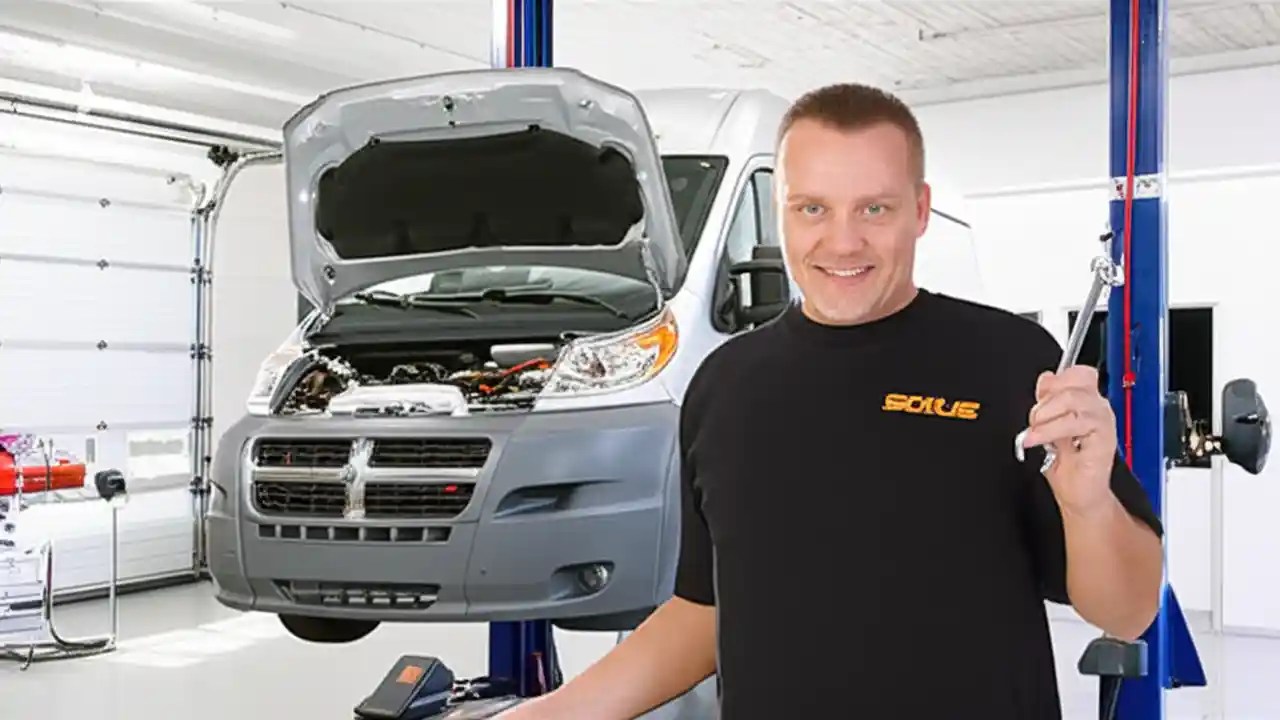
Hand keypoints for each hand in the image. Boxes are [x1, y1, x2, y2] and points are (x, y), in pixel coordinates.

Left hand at [1021, 366, 1116, 515]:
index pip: (1077, 372)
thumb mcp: (1047, 425)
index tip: (1039, 400)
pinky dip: (1053, 429)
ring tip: (1035, 433)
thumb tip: (1047, 378)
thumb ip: (1048, 400)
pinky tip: (1040, 440)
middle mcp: (1097, 408)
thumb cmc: (1065, 465)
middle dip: (1046, 399)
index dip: (1054, 381)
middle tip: (1034, 420)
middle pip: (1077, 379)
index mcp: (1086, 401)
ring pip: (1075, 398)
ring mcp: (1103, 421)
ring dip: (1046, 415)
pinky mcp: (1105, 438)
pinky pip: (1080, 421)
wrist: (1076, 494)